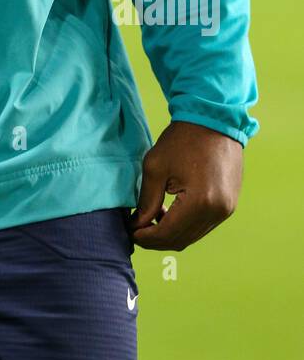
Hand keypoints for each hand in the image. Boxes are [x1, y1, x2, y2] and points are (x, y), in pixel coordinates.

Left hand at [128, 120, 242, 250]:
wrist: (215, 119)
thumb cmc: (183, 139)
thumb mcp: (155, 166)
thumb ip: (146, 200)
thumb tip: (138, 224)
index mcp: (200, 202)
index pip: (167, 234)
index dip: (146, 237)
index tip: (130, 231)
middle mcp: (217, 212)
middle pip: (181, 240)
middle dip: (156, 239)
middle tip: (137, 229)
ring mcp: (227, 210)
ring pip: (193, 236)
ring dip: (171, 232)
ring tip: (151, 217)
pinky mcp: (229, 205)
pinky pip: (203, 225)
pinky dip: (184, 224)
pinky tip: (169, 211)